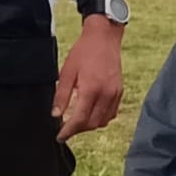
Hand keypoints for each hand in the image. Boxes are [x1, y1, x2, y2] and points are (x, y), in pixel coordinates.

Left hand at [53, 16, 123, 142]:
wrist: (103, 38)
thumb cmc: (83, 52)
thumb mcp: (67, 72)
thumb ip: (61, 96)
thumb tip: (56, 115)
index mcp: (91, 89)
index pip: (80, 120)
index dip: (69, 131)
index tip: (60, 137)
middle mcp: (106, 94)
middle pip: (92, 124)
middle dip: (78, 130)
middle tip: (65, 130)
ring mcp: (115, 94)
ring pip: (102, 121)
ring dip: (89, 126)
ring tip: (77, 122)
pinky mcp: (119, 92)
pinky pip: (111, 114)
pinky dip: (100, 119)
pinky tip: (91, 114)